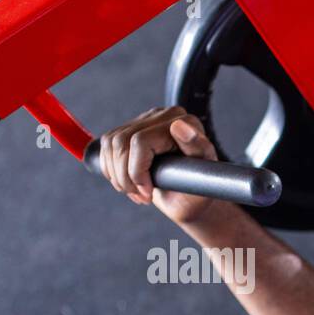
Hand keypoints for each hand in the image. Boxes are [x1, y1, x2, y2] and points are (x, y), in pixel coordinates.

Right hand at [95, 106, 219, 224]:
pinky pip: (107, 144)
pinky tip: (128, 183)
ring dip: (117, 175)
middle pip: (121, 142)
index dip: (137, 171)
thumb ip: (198, 148)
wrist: (190, 197)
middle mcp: (166, 116)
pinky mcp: (132, 128)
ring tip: (136, 193)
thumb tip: (179, 126)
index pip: (140, 141)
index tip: (148, 193)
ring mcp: (147, 120)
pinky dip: (111, 168)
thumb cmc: (200, 191)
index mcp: (186, 123)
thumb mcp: (206, 176)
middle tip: (142, 197)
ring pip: (111, 143)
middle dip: (125, 176)